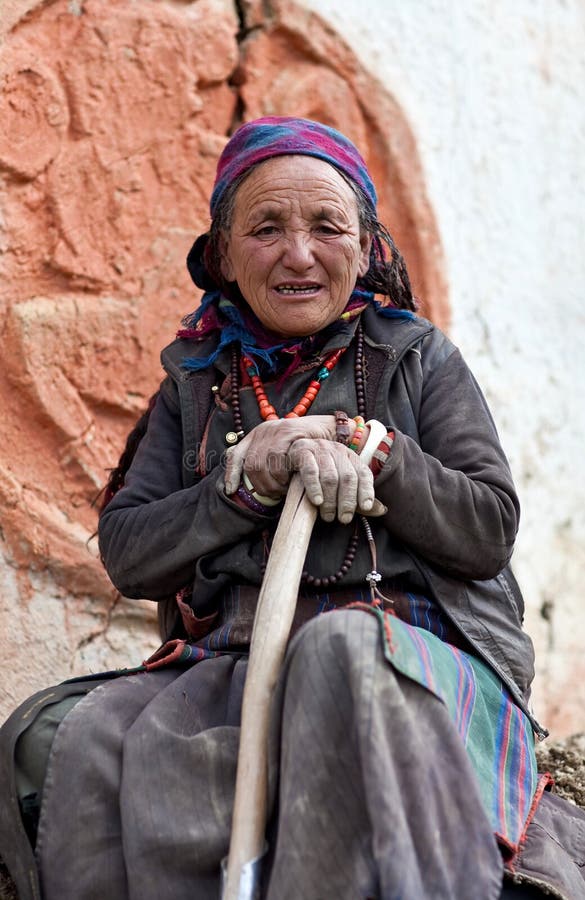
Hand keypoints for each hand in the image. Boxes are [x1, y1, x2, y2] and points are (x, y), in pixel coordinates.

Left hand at [224, 416, 339, 498]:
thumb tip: (252, 483)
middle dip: (259, 484)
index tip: (231, 490)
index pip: (236, 455)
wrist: (327, 430)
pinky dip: (281, 472)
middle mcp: (262, 431)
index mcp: (257, 435)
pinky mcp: (287, 431)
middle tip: (273, 495)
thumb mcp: (282, 453)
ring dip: (272, 481)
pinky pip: (277, 456)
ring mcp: (274, 430)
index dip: (231, 473)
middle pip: (249, 463)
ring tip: (283, 490)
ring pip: (262, 462)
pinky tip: (289, 480)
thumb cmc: (306, 447)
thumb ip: (267, 463)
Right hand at [288, 438, 385, 523]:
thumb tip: (382, 510)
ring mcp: (320, 450)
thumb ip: (358, 498)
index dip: (366, 491)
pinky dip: (315, 488)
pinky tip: (317, 501)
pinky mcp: (302, 452)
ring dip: (330, 499)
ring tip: (328, 516)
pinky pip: (311, 471)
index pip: (363, 473)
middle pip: (348, 477)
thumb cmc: (319, 475)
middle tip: (344, 519)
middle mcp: (337, 450)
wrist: (292, 455)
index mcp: (350, 457)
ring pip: (330, 476)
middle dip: (347, 501)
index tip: (365, 507)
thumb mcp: (340, 485)